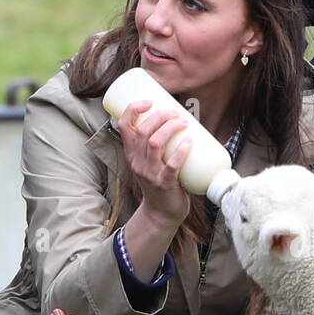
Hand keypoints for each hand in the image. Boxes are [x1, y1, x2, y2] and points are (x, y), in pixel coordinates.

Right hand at [118, 98, 193, 225]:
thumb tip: (180, 119)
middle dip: (159, 116)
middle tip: (175, 112)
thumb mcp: (150, 162)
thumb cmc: (160, 182)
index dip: (133, 109)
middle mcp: (137, 162)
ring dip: (170, 129)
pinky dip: (181, 151)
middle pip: (143, 131)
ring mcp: (150, 173)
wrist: (161, 213)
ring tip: (183, 122)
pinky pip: (172, 165)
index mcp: (131, 154)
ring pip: (155, 144)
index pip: (124, 126)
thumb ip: (158, 144)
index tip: (149, 101)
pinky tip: (189, 142)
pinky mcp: (164, 184)